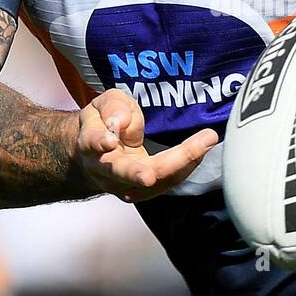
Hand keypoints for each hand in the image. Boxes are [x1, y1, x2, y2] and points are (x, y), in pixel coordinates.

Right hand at [76, 88, 218, 202]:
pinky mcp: (146, 191)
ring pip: (153, 181)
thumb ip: (113, 107)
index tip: (109, 140)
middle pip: (123, 173)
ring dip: (181, 164)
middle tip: (150, 174)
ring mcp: (126, 185)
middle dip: (136, 173)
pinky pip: (169, 180)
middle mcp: (106, 170)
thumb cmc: (103, 123)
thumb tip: (120, 122)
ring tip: (205, 141)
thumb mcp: (104, 104)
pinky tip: (204, 147)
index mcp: (91, 144)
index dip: (100, 141)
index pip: (93, 143)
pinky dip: (187, 164)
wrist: (97, 151)